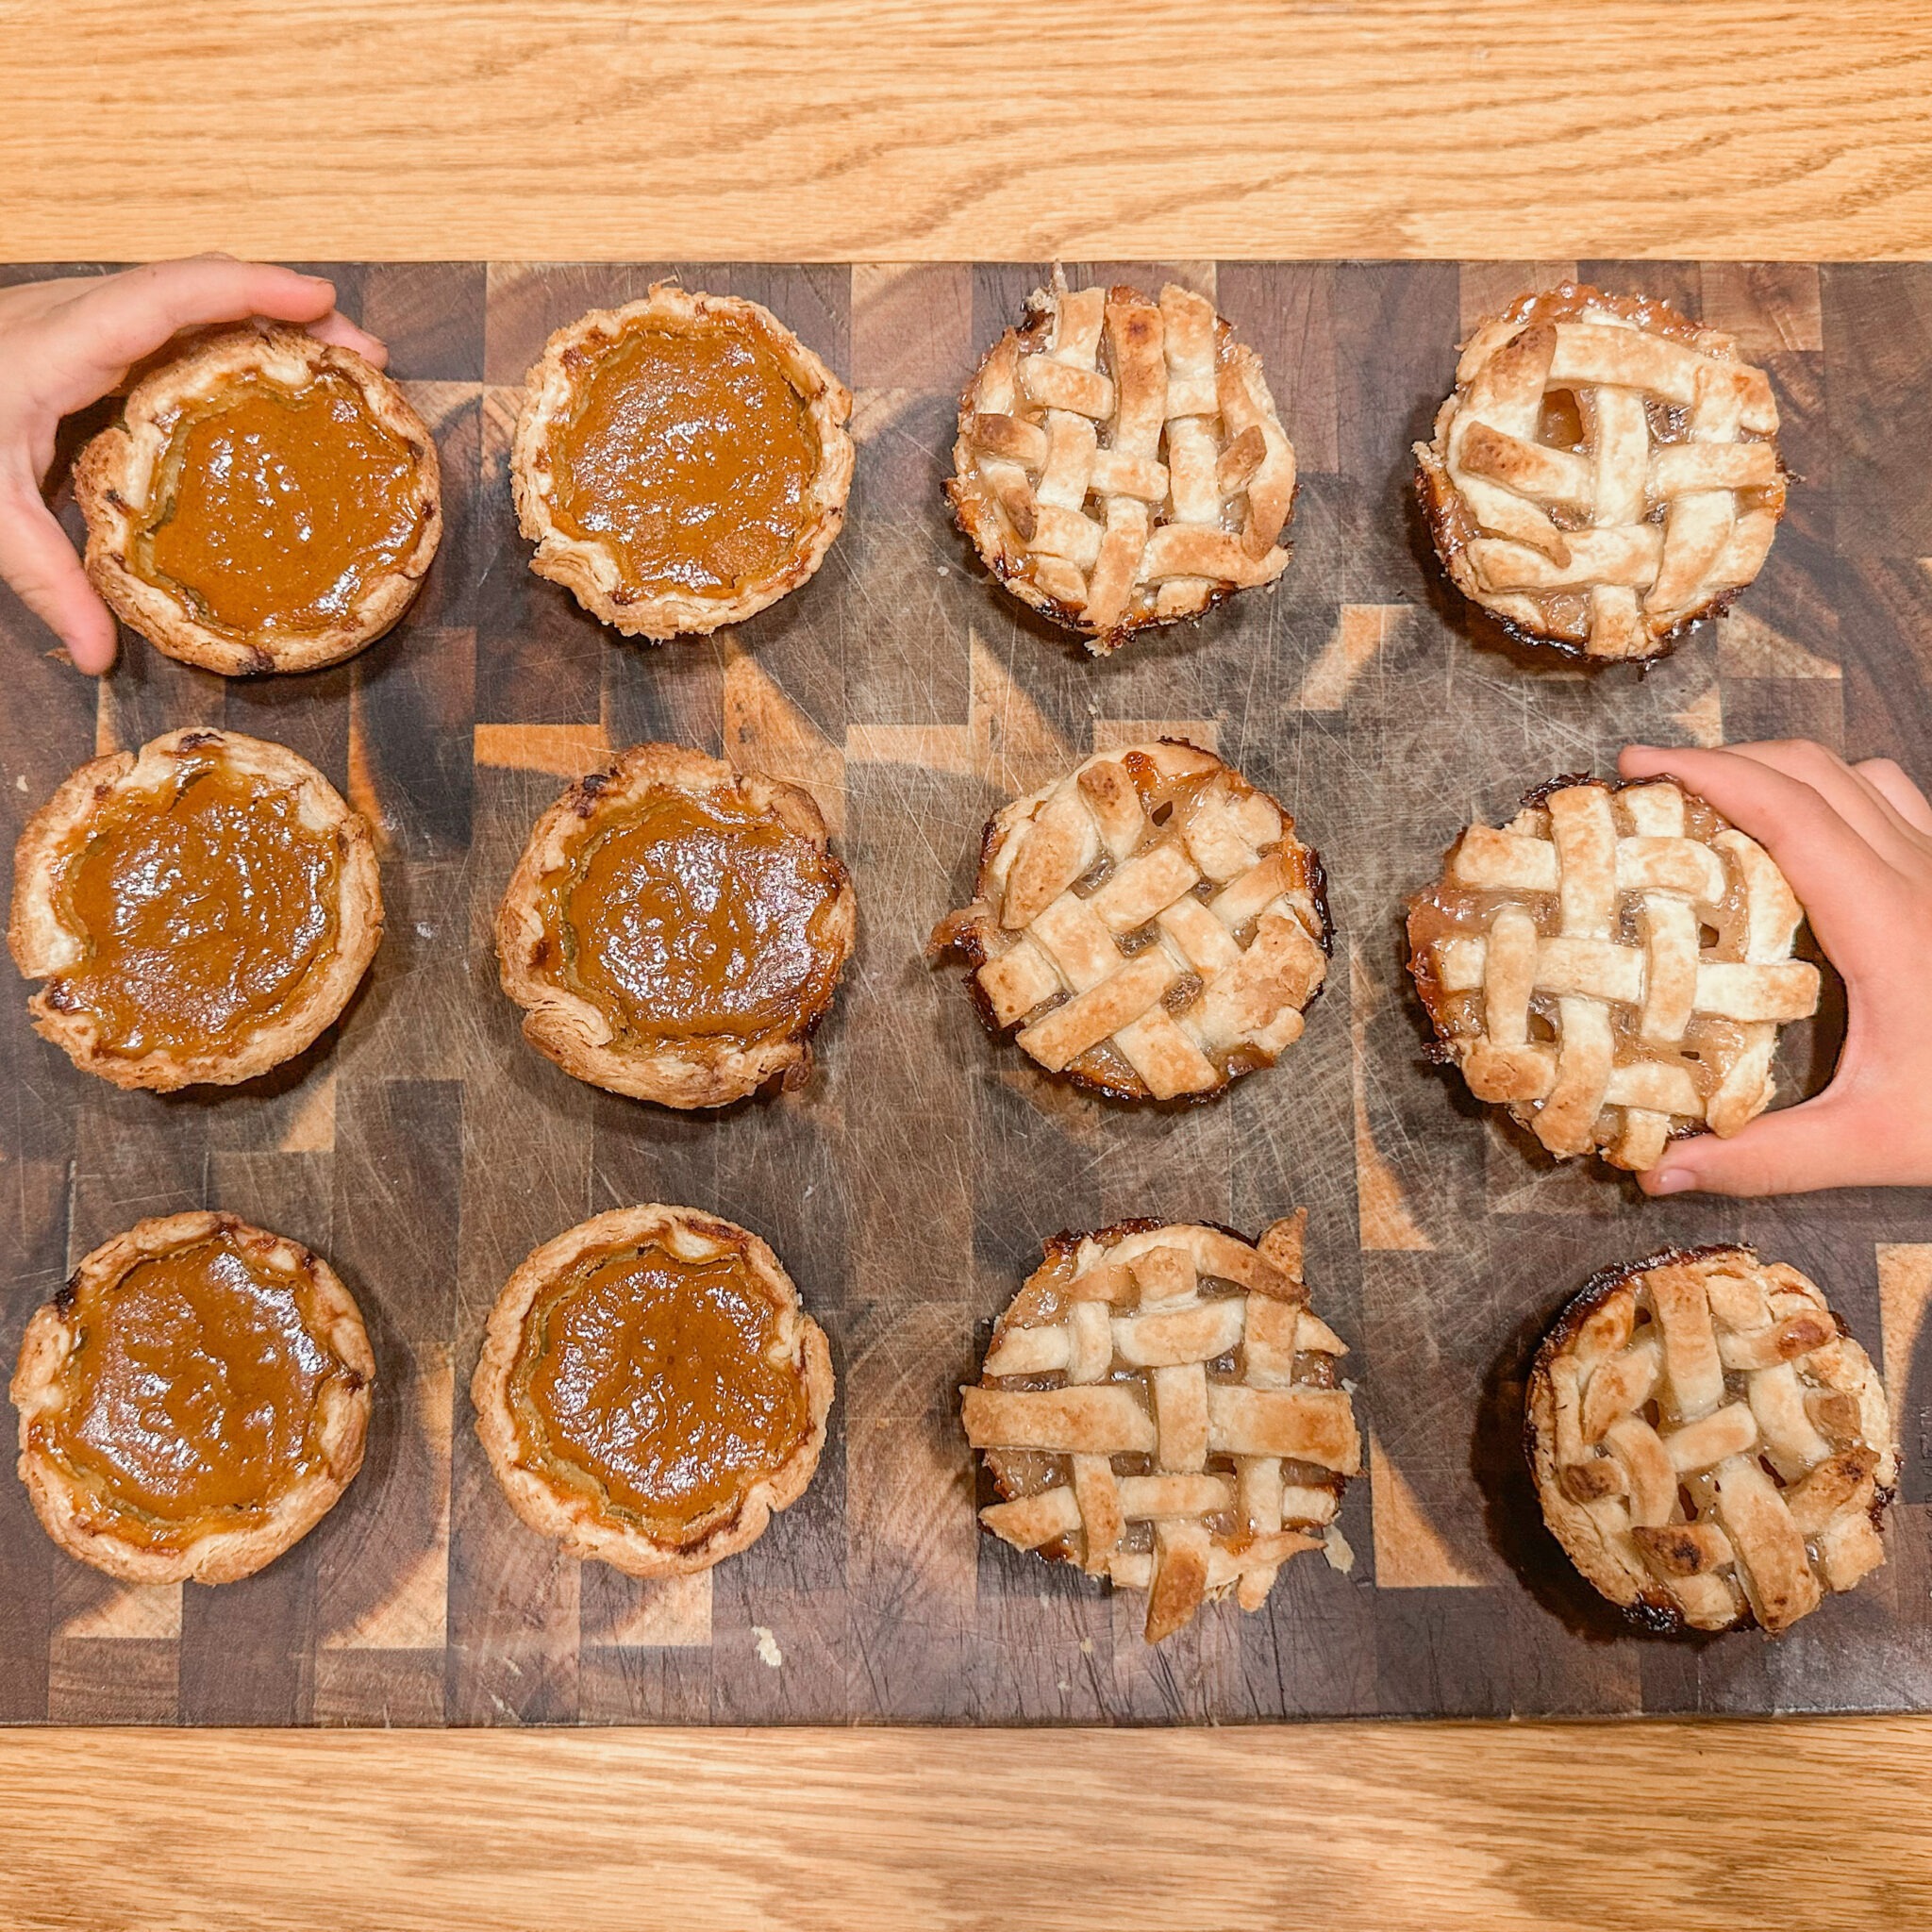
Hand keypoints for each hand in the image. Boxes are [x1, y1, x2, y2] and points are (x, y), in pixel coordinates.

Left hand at [0, 254, 386, 674]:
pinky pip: (168, 327)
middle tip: (365, 359)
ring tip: (336, 368)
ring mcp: (75, 324)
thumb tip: (100, 658)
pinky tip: (262, 384)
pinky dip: (228, 342)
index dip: (252, 292)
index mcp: (58, 347)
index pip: (171, 297)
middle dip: (289, 312)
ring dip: (265, 325)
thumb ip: (43, 578)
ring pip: (188, 300)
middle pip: (199, 288)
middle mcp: (73, 319)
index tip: (324, 302)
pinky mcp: (77, 344)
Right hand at [1618, 738, 1931, 1196]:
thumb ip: (1765, 1160)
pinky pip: (1896, 803)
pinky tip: (1803, 840)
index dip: (1709, 773)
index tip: (1637, 767)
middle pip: (1814, 772)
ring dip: (1783, 772)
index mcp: (1891, 924)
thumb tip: (1659, 1175)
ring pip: (1859, 775)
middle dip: (1725, 760)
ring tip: (1720, 804)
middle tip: (1652, 785)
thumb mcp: (1877, 1146)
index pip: (1789, 811)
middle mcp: (1924, 878)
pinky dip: (1833, 795)